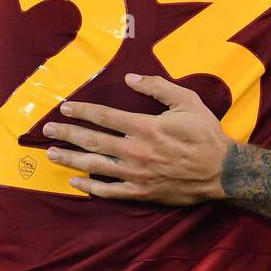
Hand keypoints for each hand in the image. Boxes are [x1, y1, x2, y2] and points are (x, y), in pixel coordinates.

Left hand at [41, 74, 230, 205]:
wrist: (222, 170)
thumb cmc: (205, 133)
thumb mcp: (186, 101)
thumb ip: (157, 87)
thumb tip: (130, 77)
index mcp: (145, 127)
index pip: (104, 116)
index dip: (82, 110)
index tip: (65, 107)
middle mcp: (135, 151)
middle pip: (92, 141)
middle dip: (67, 134)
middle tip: (48, 131)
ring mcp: (136, 174)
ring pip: (95, 167)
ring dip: (70, 160)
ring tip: (52, 155)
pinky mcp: (141, 192)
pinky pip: (110, 191)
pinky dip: (90, 187)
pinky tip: (75, 182)